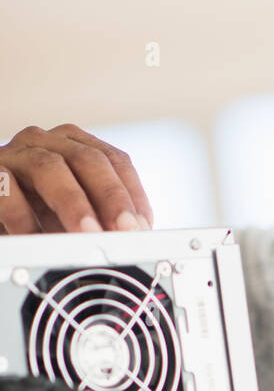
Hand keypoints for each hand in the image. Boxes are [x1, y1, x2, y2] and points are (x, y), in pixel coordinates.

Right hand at [0, 123, 153, 234]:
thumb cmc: (34, 217)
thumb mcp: (72, 219)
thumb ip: (100, 224)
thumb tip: (133, 247)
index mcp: (74, 148)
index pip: (114, 161)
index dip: (132, 194)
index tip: (143, 228)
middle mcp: (46, 143)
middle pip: (87, 159)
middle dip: (110, 197)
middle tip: (125, 231)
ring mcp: (15, 155)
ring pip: (49, 168)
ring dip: (73, 203)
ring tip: (88, 235)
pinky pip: (7, 190)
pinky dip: (24, 217)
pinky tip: (36, 239)